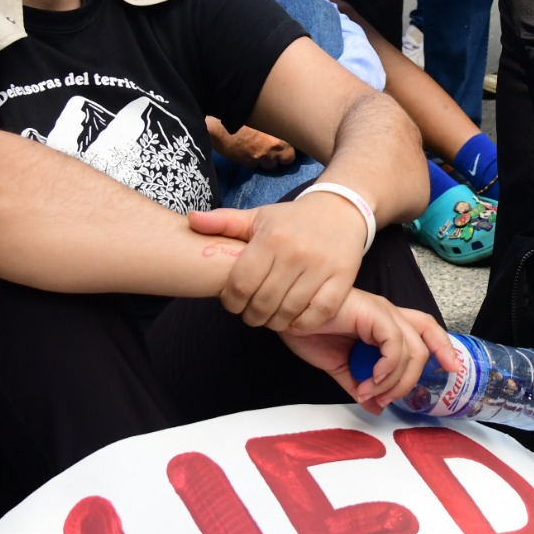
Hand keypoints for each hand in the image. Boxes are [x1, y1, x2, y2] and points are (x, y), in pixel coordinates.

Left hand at [188, 190, 372, 332]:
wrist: (340, 210)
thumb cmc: (292, 220)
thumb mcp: (258, 216)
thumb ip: (223, 222)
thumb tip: (190, 219)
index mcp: (271, 238)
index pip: (241, 283)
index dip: (231, 301)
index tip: (232, 302)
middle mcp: (296, 253)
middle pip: (263, 303)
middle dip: (251, 316)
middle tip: (250, 314)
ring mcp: (321, 267)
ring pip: (288, 312)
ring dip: (273, 322)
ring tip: (269, 317)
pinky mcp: (342, 279)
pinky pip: (317, 314)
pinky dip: (301, 323)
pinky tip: (292, 318)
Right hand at [206, 115, 295, 169]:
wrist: (219, 123)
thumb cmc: (240, 115)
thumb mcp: (263, 118)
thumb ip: (274, 126)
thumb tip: (281, 134)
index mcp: (280, 133)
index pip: (295, 146)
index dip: (291, 146)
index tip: (288, 144)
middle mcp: (273, 146)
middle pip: (287, 159)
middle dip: (282, 156)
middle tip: (275, 149)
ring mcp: (261, 156)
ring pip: (271, 164)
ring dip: (267, 159)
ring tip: (259, 149)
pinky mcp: (249, 162)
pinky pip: (256, 165)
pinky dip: (253, 160)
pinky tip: (247, 151)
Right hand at [278, 289, 448, 413]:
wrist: (286, 317)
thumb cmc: (309, 332)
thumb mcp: (340, 367)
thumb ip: (361, 385)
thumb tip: (375, 407)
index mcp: (385, 324)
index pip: (426, 330)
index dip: (443, 347)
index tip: (453, 370)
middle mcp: (388, 314)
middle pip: (423, 346)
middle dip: (413, 379)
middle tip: (391, 400)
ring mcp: (382, 311)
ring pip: (412, 350)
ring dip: (394, 381)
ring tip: (369, 392)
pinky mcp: (372, 312)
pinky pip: (395, 343)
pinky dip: (387, 368)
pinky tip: (369, 380)